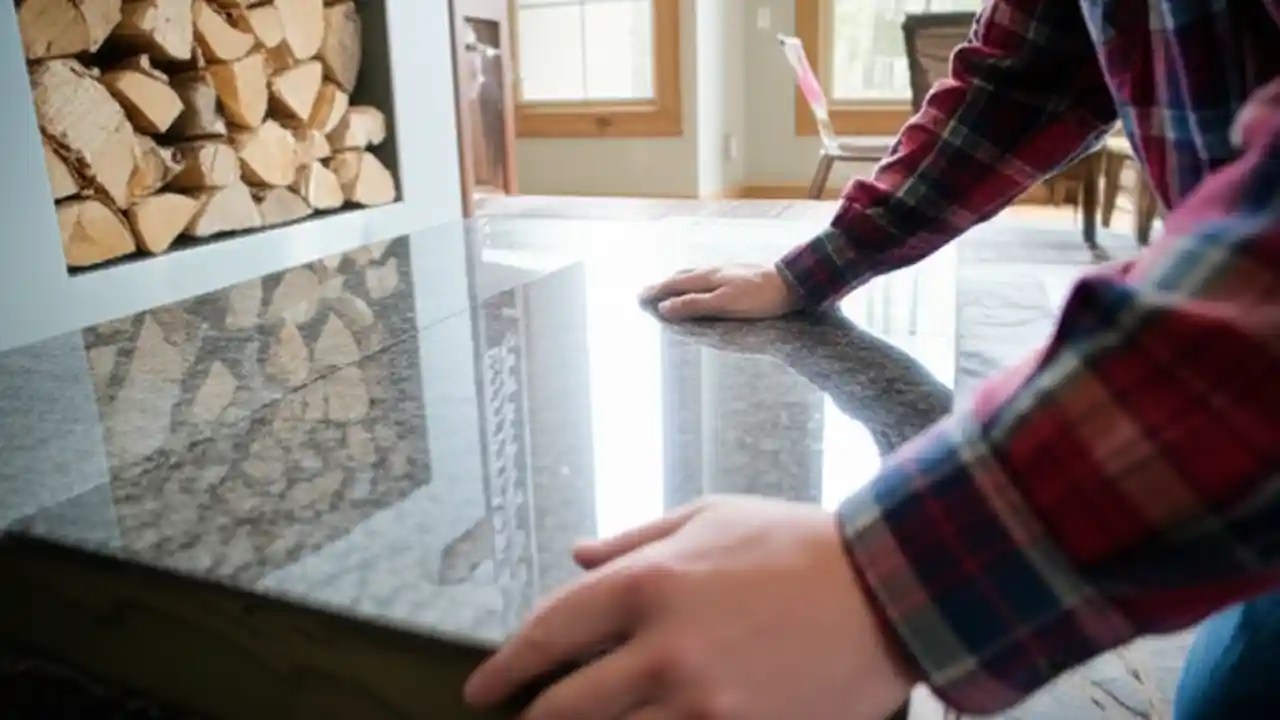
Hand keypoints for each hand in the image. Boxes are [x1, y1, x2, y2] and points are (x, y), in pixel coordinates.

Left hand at [464, 497, 914, 718]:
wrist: (889, 590)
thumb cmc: (797, 546)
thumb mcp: (709, 516)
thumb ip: (633, 540)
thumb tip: (576, 554)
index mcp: (649, 583)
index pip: (548, 632)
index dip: (506, 665)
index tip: (485, 686)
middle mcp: (664, 649)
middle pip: (563, 707)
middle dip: (531, 718)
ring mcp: (701, 704)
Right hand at [640, 265, 804, 320]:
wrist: (792, 281)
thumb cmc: (759, 297)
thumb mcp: (724, 304)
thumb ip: (694, 305)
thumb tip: (664, 308)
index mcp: (707, 278)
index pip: (674, 285)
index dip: (657, 292)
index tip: (639, 298)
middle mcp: (712, 271)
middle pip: (681, 277)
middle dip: (662, 285)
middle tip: (646, 292)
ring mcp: (725, 271)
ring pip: (693, 274)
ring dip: (676, 281)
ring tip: (667, 286)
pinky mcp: (736, 273)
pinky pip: (704, 276)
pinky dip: (691, 280)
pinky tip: (698, 283)